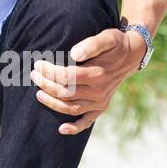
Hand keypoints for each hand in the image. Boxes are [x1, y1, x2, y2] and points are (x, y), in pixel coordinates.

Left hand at [30, 26, 145, 134]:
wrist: (132, 55)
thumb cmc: (115, 44)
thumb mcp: (107, 38)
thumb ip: (91, 45)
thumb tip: (74, 54)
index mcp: (98, 74)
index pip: (66, 76)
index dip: (49, 71)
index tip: (38, 64)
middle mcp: (99, 91)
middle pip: (65, 92)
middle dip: (46, 84)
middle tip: (34, 75)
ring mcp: (100, 102)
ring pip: (71, 108)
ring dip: (52, 103)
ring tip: (38, 94)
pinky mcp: (101, 108)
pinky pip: (87, 121)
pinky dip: (74, 127)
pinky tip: (61, 129)